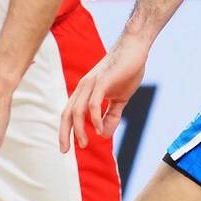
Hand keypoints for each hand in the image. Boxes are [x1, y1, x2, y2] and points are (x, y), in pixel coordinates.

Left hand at [59, 33, 148, 150]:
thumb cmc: (126, 71)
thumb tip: (103, 134)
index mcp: (85, 91)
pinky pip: (94, 103)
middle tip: (64, 151)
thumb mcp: (119, 99)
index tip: (66, 147)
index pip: (70, 113)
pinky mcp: (103, 81)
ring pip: (78, 110)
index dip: (65, 131)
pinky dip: (94, 118)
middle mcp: (84, 87)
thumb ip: (111, 116)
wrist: (135, 49)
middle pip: (68, 113)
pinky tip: (99, 129)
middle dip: (64, 133)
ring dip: (79, 129)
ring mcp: (92, 83)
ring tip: (84, 144)